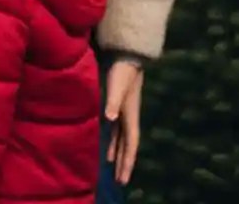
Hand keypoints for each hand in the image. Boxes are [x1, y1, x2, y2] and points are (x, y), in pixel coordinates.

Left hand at [105, 60, 143, 184]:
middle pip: (128, 146)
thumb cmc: (121, 71)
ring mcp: (123, 113)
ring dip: (118, 154)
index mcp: (130, 116)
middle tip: (121, 182)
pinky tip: (108, 147)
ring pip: (122, 139)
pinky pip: (116, 131)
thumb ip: (112, 102)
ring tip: (114, 169)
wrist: (126, 56)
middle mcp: (128, 117)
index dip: (128, 161)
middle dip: (125, 164)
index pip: (130, 144)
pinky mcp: (117, 107)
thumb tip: (109, 118)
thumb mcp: (116, 87)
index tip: (124, 178)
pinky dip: (113, 141)